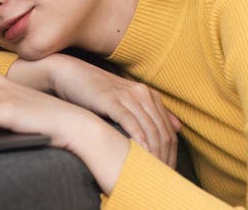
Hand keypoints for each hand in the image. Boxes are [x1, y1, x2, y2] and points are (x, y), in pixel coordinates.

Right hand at [9, 54, 180, 167]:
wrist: (70, 74)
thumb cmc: (96, 92)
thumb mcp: (125, 100)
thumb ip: (151, 112)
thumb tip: (177, 127)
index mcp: (148, 94)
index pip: (168, 128)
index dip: (171, 152)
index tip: (166, 170)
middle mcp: (142, 93)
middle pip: (161, 130)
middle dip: (164, 155)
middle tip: (161, 174)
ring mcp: (127, 95)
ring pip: (149, 127)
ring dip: (153, 151)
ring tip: (152, 169)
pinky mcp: (111, 99)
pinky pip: (130, 121)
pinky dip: (138, 138)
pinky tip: (139, 153)